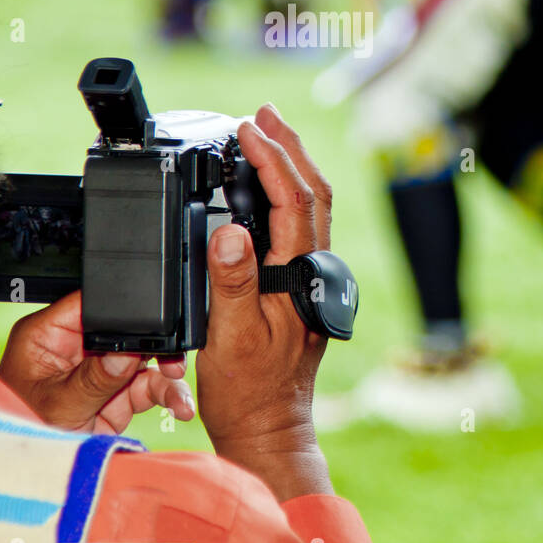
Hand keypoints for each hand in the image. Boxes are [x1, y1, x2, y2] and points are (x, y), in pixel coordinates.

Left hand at [0, 290, 194, 434]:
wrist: (32, 481)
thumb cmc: (23, 434)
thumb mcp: (58, 404)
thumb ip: (94, 377)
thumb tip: (129, 350)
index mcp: (48, 334)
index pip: (89, 306)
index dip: (120, 309)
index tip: (150, 322)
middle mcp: (75, 347)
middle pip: (123, 330)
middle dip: (152, 345)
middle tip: (172, 360)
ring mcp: (97, 371)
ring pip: (141, 359)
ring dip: (165, 373)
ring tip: (177, 391)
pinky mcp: (115, 395)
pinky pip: (147, 386)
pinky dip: (167, 395)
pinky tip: (179, 406)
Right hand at [195, 104, 335, 501]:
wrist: (270, 429)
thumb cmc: (248, 390)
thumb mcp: (229, 336)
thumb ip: (232, 282)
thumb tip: (232, 233)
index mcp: (299, 276)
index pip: (294, 200)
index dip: (272, 158)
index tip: (247, 128)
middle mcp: (313, 271)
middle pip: (313, 192)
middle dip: (290, 147)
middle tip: (264, 113)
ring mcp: (310, 277)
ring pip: (312, 206)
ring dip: (292, 165)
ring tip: (267, 134)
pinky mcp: (300, 286)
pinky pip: (301, 225)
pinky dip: (288, 192)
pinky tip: (269, 188)